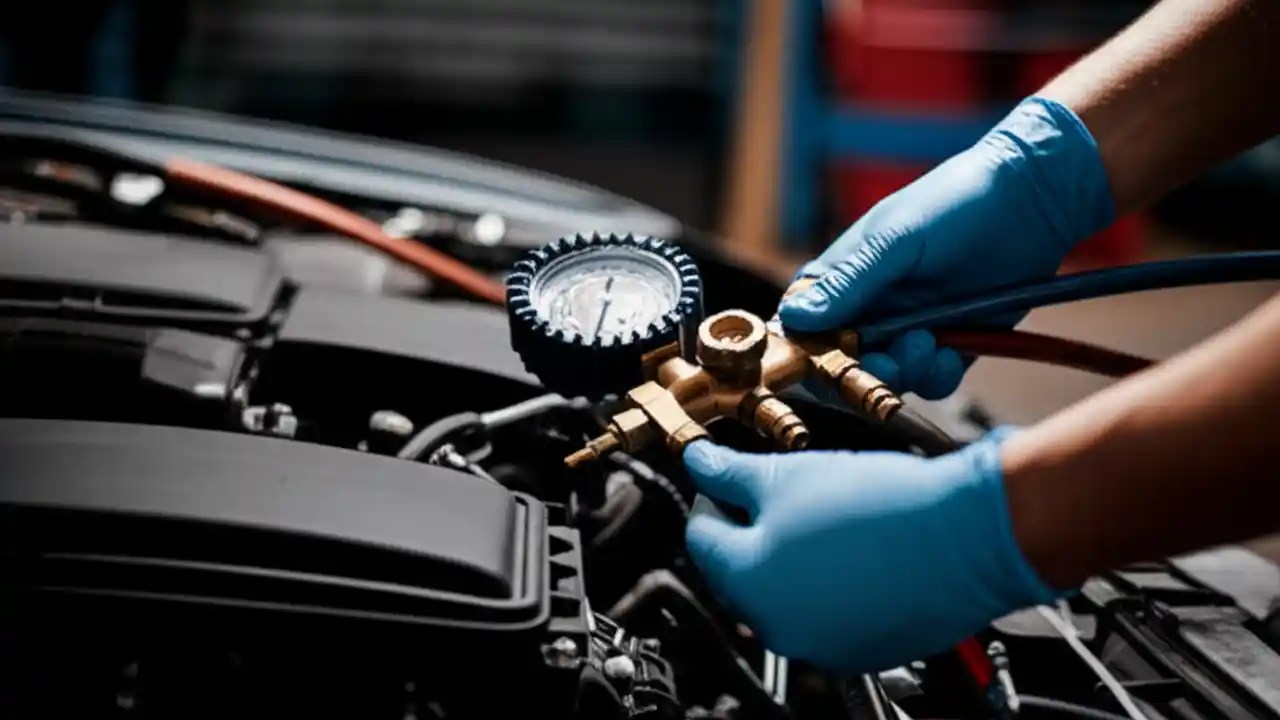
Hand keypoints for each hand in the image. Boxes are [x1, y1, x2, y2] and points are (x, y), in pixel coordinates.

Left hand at [682, 434, 1056, 672]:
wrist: (966, 535)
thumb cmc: (884, 507)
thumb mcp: (790, 473)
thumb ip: (730, 473)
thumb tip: (698, 462)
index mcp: (749, 582)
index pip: (702, 536)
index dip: (713, 497)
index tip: (730, 478)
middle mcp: (778, 626)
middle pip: (739, 570)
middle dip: (752, 529)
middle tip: (782, 492)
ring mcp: (821, 644)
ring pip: (784, 593)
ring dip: (791, 557)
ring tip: (826, 516)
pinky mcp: (863, 649)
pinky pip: (826, 613)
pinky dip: (830, 583)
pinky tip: (855, 548)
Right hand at [780, 97, 1114, 398]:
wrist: (1033, 200)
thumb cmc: (955, 203)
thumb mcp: (895, 242)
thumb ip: (848, 283)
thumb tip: (794, 318)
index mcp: (841, 278)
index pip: (802, 328)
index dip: (808, 354)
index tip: (828, 364)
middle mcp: (869, 309)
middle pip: (842, 365)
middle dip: (864, 370)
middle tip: (892, 359)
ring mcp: (908, 329)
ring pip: (887, 378)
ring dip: (906, 372)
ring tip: (932, 343)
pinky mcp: (949, 345)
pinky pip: (931, 381)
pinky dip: (938, 374)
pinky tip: (954, 349)